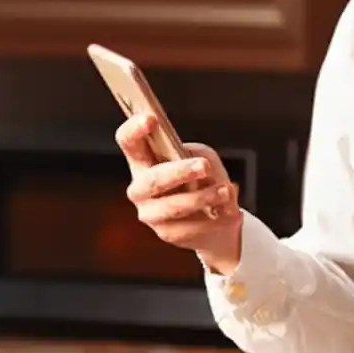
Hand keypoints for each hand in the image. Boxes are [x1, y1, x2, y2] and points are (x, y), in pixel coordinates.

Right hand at [116, 114, 242, 273]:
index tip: (151, 119)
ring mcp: (150, 213)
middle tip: (203, 166)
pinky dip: (212, 218)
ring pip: (174, 206)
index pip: (128, 141)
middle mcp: (139, 187)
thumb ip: (201, 155)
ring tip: (224, 192)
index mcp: (143, 161)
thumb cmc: (203, 181)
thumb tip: (200, 164)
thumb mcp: (205, 159)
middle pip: (152, 179)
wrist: (214, 220)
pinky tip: (224, 212)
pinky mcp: (166, 233)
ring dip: (202, 198)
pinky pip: (189, 226)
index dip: (134, 129)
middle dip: (179, 172)